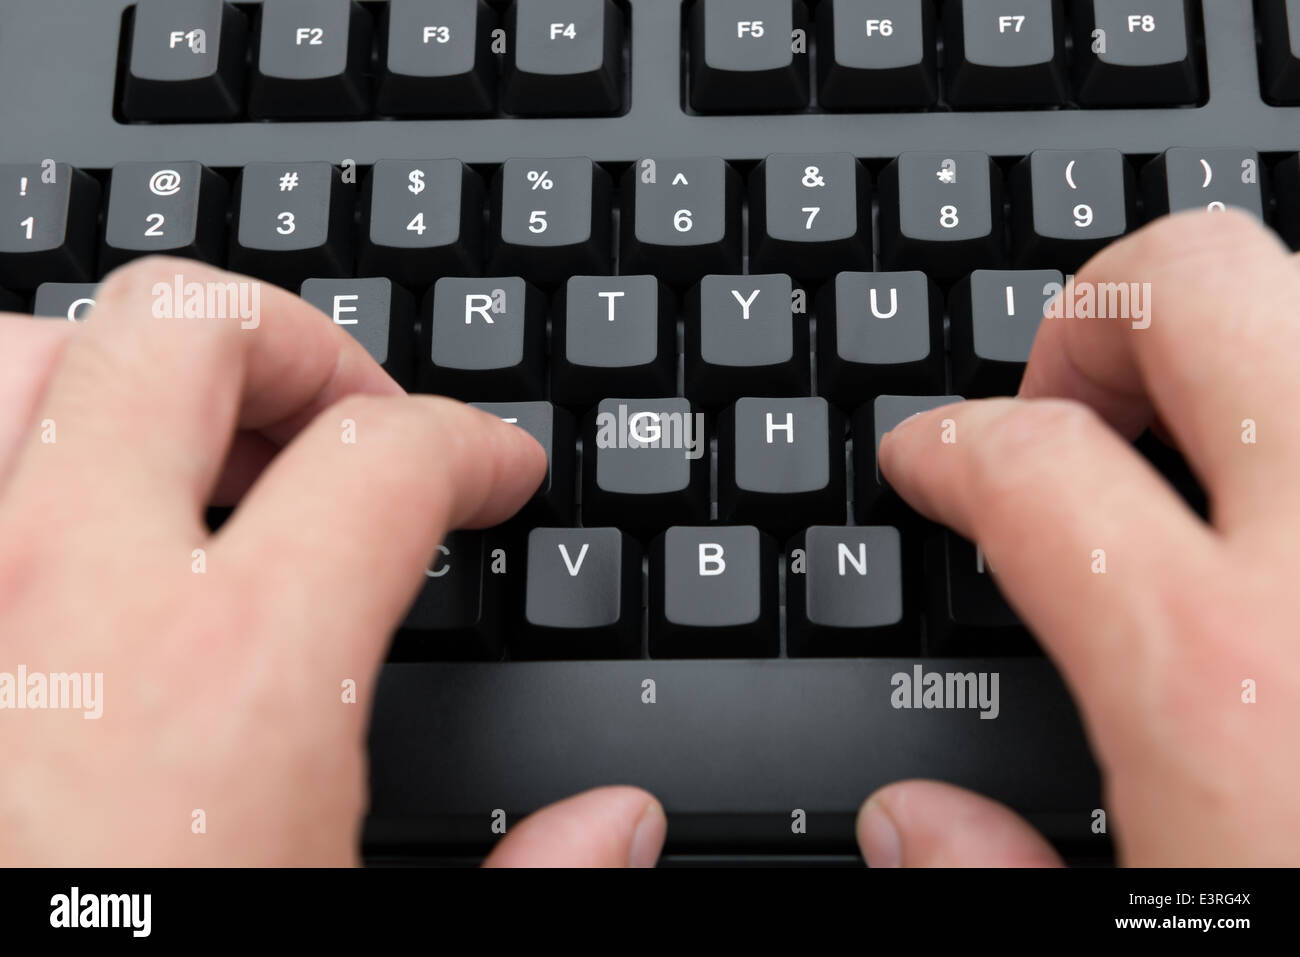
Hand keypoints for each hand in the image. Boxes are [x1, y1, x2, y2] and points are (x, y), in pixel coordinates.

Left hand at [0, 258, 665, 866]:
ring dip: (119, 372)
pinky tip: (48, 521)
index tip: (491, 469)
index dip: (471, 442)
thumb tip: (620, 826)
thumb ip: (529, 892)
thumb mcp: (362, 942)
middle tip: (347, 423)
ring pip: (15, 356)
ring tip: (185, 447)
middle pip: (190, 328)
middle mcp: (66, 601)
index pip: (391, 457)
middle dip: (299, 347)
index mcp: (235, 680)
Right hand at [858, 211, 1299, 866]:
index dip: (947, 446)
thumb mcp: (1152, 942)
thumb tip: (911, 823)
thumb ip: (1001, 881)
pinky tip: (1289, 507)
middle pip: (1199, 285)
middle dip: (1100, 320)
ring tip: (1196, 452)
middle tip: (1072, 414)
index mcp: (1219, 685)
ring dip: (1233, 350)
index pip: (1027, 466)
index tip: (931, 459)